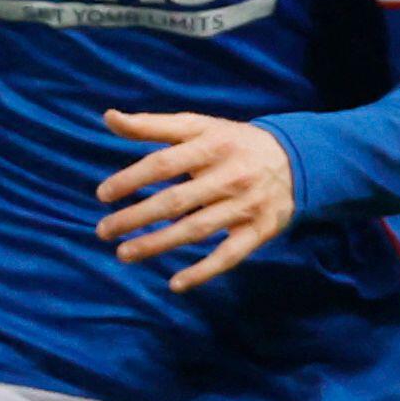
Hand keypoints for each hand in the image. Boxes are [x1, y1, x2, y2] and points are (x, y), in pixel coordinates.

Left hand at [95, 109, 293, 291]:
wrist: (296, 159)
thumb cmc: (233, 143)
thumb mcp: (199, 126)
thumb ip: (152, 125)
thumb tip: (109, 117)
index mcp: (212, 145)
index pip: (164, 163)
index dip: (131, 179)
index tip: (103, 195)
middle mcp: (229, 175)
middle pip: (176, 200)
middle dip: (136, 217)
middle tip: (103, 231)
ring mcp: (245, 205)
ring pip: (197, 229)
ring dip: (158, 244)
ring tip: (125, 254)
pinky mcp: (259, 230)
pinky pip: (229, 255)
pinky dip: (203, 271)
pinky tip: (176, 284)